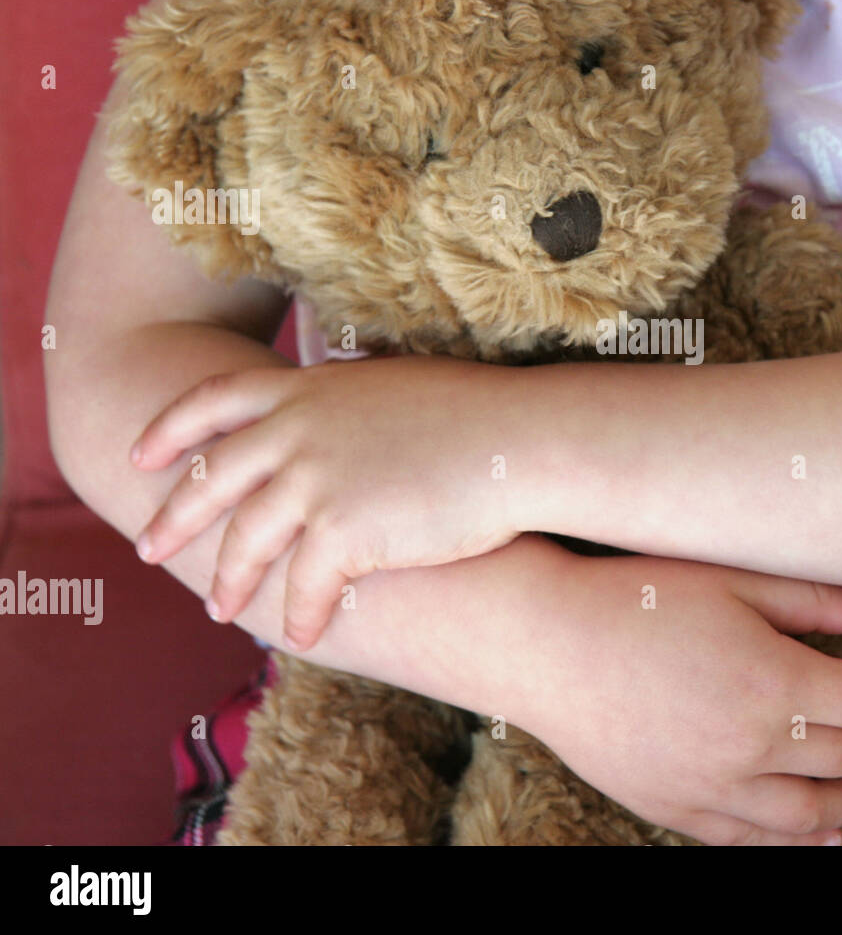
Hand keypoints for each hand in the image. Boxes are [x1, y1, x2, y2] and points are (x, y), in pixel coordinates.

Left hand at [130, 357, 522, 648]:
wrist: (522, 440)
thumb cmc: (479, 413)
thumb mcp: (398, 383)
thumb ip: (351, 394)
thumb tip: (342, 392)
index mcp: (310, 390)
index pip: (214, 401)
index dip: (170, 430)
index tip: (141, 454)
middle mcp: (299, 429)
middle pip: (213, 480)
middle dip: (174, 519)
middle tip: (149, 549)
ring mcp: (317, 479)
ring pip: (247, 541)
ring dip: (232, 581)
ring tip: (222, 610)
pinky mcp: (344, 530)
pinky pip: (305, 587)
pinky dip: (301, 616)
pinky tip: (305, 637)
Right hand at [510, 551, 841, 845]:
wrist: (542, 643)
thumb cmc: (631, 596)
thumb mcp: (727, 577)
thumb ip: (807, 598)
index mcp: (773, 682)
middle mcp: (751, 746)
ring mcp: (711, 785)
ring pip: (808, 813)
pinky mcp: (673, 806)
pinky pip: (749, 840)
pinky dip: (794, 843)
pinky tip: (818, 839)